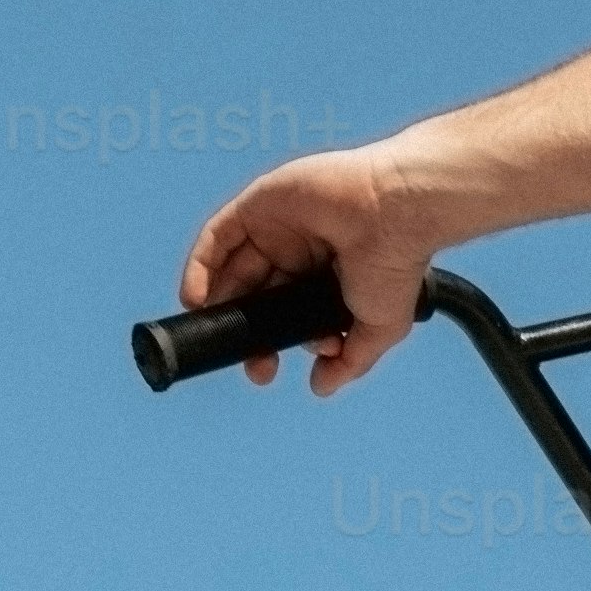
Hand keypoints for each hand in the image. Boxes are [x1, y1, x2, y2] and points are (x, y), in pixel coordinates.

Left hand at [180, 149, 432, 392]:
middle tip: (247, 358)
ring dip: (215, 301)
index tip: (267, 368)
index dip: (271, 342)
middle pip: (254, 294)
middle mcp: (299, 251)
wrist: (395, 213)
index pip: (284, 314)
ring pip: (232, 266)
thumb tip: (321, 387)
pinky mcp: (260, 203)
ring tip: (213, 331)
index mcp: (324, 278)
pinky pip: (218, 235)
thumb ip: (351, 362)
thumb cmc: (395, 264)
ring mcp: (277, 226)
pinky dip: (200, 266)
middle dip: (245, 329)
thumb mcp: (380, 328)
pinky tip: (195, 298)